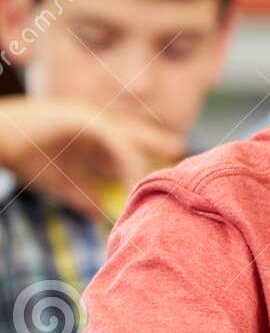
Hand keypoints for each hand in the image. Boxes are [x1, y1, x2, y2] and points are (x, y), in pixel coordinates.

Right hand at [0, 97, 185, 214]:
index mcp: (89, 132)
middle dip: (157, 144)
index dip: (147, 149)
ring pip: (129, 139)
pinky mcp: (84, 120)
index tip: (168, 160)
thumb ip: (82, 195)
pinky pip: (115, 142)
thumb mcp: (60, 181)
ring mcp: (90, 118)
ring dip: (145, 159)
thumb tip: (101, 213)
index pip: (126, 140)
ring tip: (161, 177)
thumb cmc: (24, 157)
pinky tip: (135, 178)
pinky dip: (126, 161)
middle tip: (181, 151)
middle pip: (135, 134)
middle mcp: (94, 122)